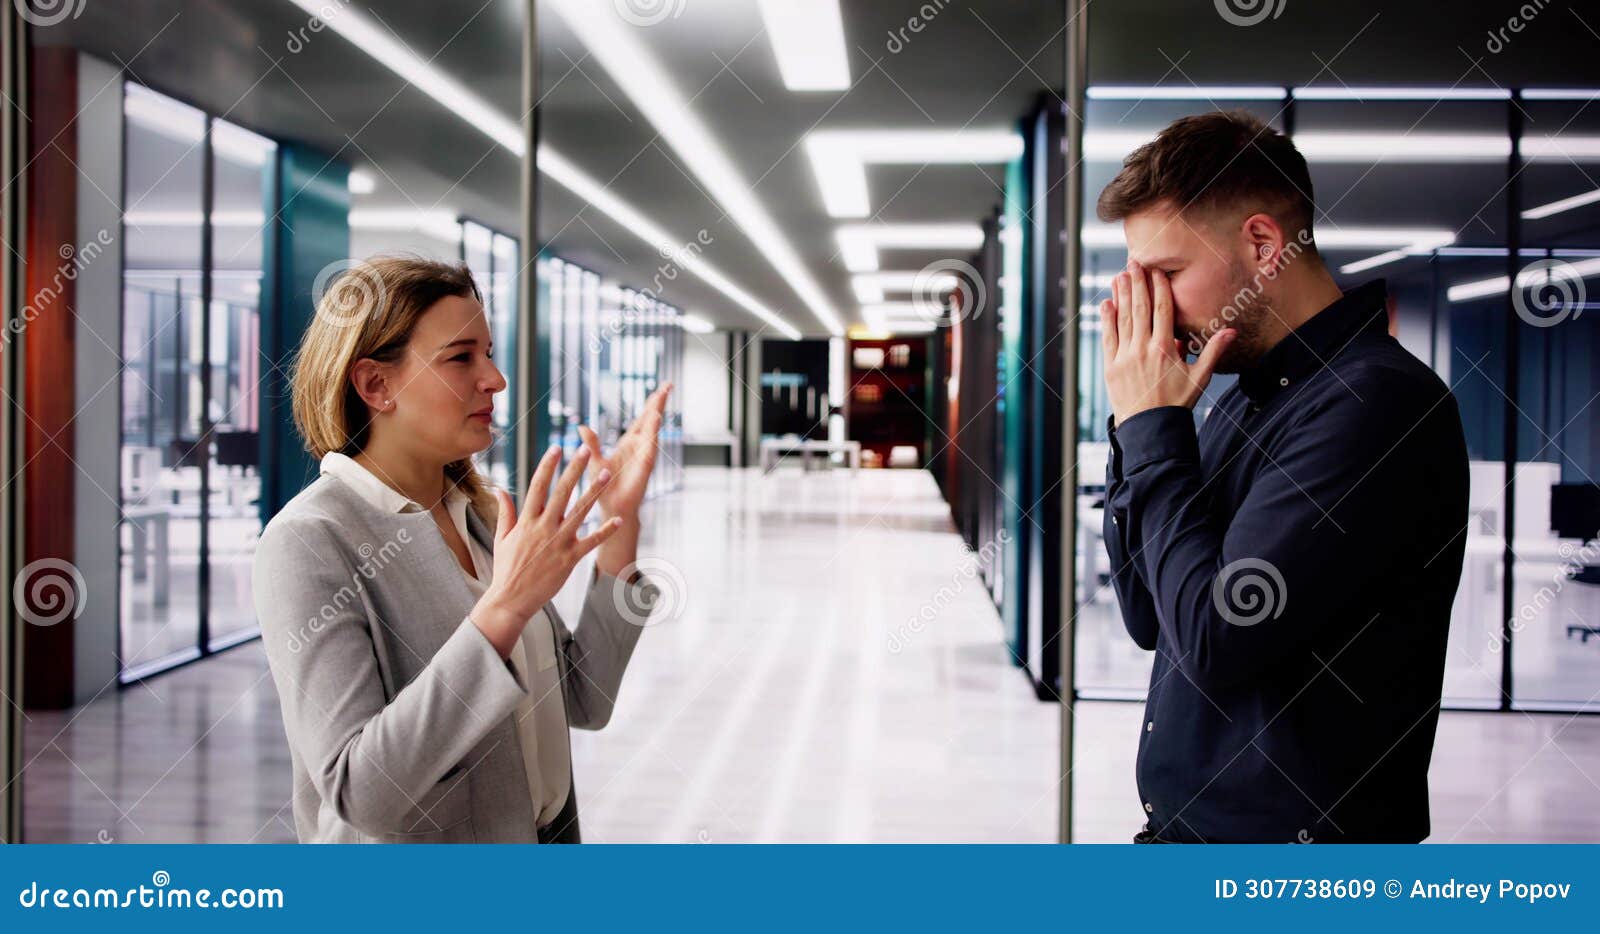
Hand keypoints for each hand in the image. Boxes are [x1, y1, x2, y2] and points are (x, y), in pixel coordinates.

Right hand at [470, 445, 623, 657]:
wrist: (511, 600)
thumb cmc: (506, 569)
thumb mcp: (502, 538)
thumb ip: (505, 512)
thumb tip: (500, 489)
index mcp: (526, 521)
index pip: (538, 486)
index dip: (548, 466)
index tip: (556, 448)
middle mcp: (543, 528)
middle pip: (561, 492)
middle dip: (574, 469)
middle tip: (585, 450)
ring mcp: (558, 543)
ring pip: (580, 512)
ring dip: (594, 491)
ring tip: (606, 474)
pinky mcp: (570, 559)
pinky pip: (591, 542)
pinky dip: (605, 531)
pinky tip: (618, 519)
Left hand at [577, 383, 671, 524]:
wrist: (610, 508)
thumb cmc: (603, 487)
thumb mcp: (594, 460)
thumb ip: (591, 443)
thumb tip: (581, 426)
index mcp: (629, 443)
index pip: (643, 418)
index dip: (651, 403)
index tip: (660, 388)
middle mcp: (640, 446)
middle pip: (652, 419)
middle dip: (659, 402)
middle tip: (668, 384)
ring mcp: (644, 455)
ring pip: (653, 429)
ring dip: (657, 412)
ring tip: (662, 395)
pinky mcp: (644, 466)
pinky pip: (650, 446)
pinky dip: (653, 432)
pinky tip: (656, 418)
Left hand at [1103, 261, 1232, 426]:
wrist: (1150, 428)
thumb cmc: (1176, 403)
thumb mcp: (1199, 378)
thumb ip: (1213, 351)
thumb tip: (1231, 331)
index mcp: (1164, 349)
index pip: (1162, 310)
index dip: (1159, 288)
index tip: (1156, 271)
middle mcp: (1142, 349)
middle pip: (1140, 309)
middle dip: (1138, 284)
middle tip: (1134, 263)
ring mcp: (1124, 357)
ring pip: (1122, 319)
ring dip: (1121, 295)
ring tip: (1120, 276)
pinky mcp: (1111, 366)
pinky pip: (1108, 337)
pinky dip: (1107, 319)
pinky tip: (1106, 303)